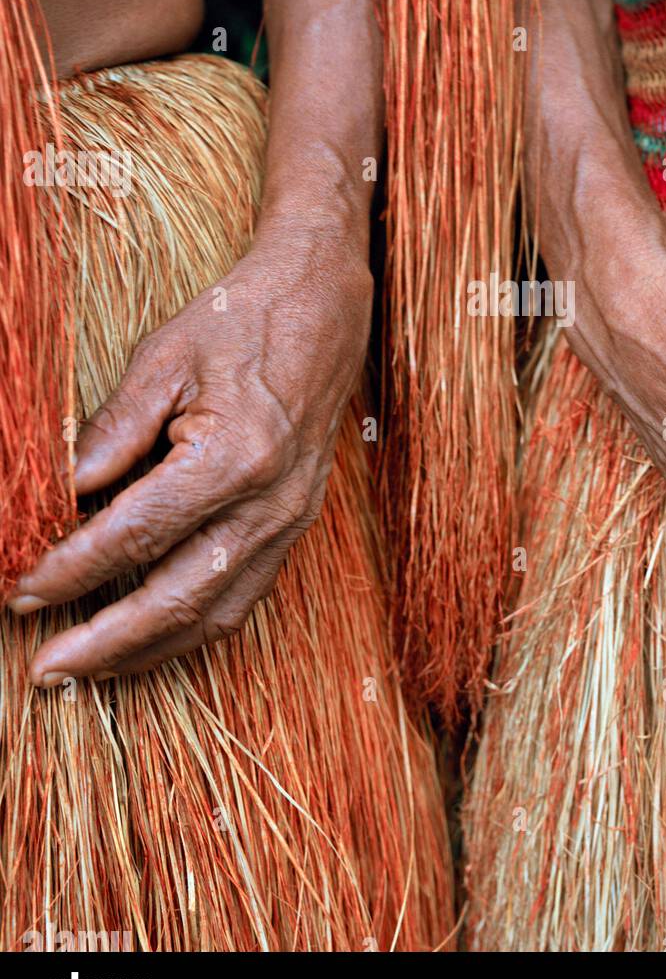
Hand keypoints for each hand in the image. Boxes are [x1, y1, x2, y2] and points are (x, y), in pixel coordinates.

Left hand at [10, 223, 371, 680]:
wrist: (322, 310)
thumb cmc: (241, 323)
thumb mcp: (163, 361)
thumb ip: (112, 431)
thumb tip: (65, 492)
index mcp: (234, 457)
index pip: (137, 536)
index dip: (73, 571)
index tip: (24, 592)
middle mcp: (269, 504)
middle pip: (179, 598)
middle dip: (106, 643)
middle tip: (46, 668)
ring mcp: (291, 520)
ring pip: (217, 614)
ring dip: (149, 650)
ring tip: (90, 668)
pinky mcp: (296, 524)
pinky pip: (245, 595)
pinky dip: (192, 626)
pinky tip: (151, 635)